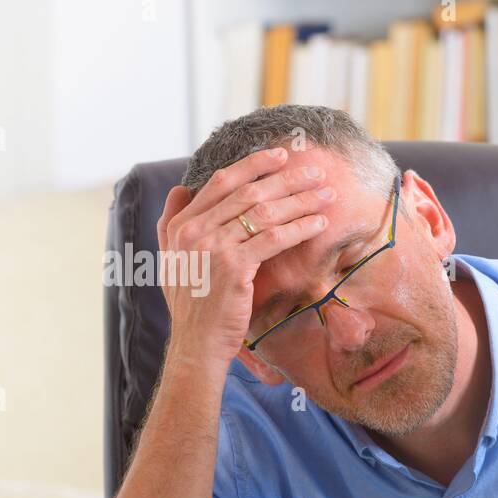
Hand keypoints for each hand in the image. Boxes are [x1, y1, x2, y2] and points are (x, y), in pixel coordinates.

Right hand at [155, 146, 333, 368]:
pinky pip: (274, 239)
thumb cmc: (191, 304)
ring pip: (264, 212)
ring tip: (326, 194)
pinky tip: (320, 224)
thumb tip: (180, 189)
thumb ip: (172, 222)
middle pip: (248, 192)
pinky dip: (299, 228)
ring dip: (300, 200)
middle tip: (315, 171)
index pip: (221, 182)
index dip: (253, 165)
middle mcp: (194, 231)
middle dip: (286, 178)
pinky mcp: (234, 267)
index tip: (280, 156)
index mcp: (182, 225)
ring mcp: (213, 247)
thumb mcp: (171, 258)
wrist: (195, 342)